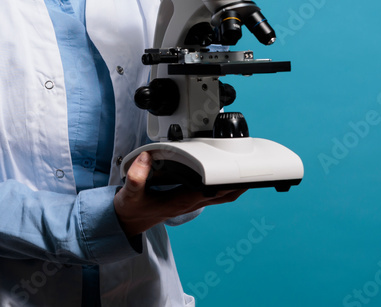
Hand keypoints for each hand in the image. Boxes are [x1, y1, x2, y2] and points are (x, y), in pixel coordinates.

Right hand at [113, 152, 244, 236]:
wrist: (128, 221)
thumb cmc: (131, 208)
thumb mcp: (130, 193)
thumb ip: (136, 177)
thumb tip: (146, 158)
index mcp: (178, 201)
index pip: (208, 192)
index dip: (224, 183)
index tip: (238, 173)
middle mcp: (188, 203)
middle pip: (222, 196)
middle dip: (238, 185)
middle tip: (253, 171)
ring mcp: (189, 203)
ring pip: (220, 197)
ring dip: (234, 186)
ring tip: (247, 172)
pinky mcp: (187, 200)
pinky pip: (212, 195)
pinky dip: (223, 187)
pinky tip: (227, 177)